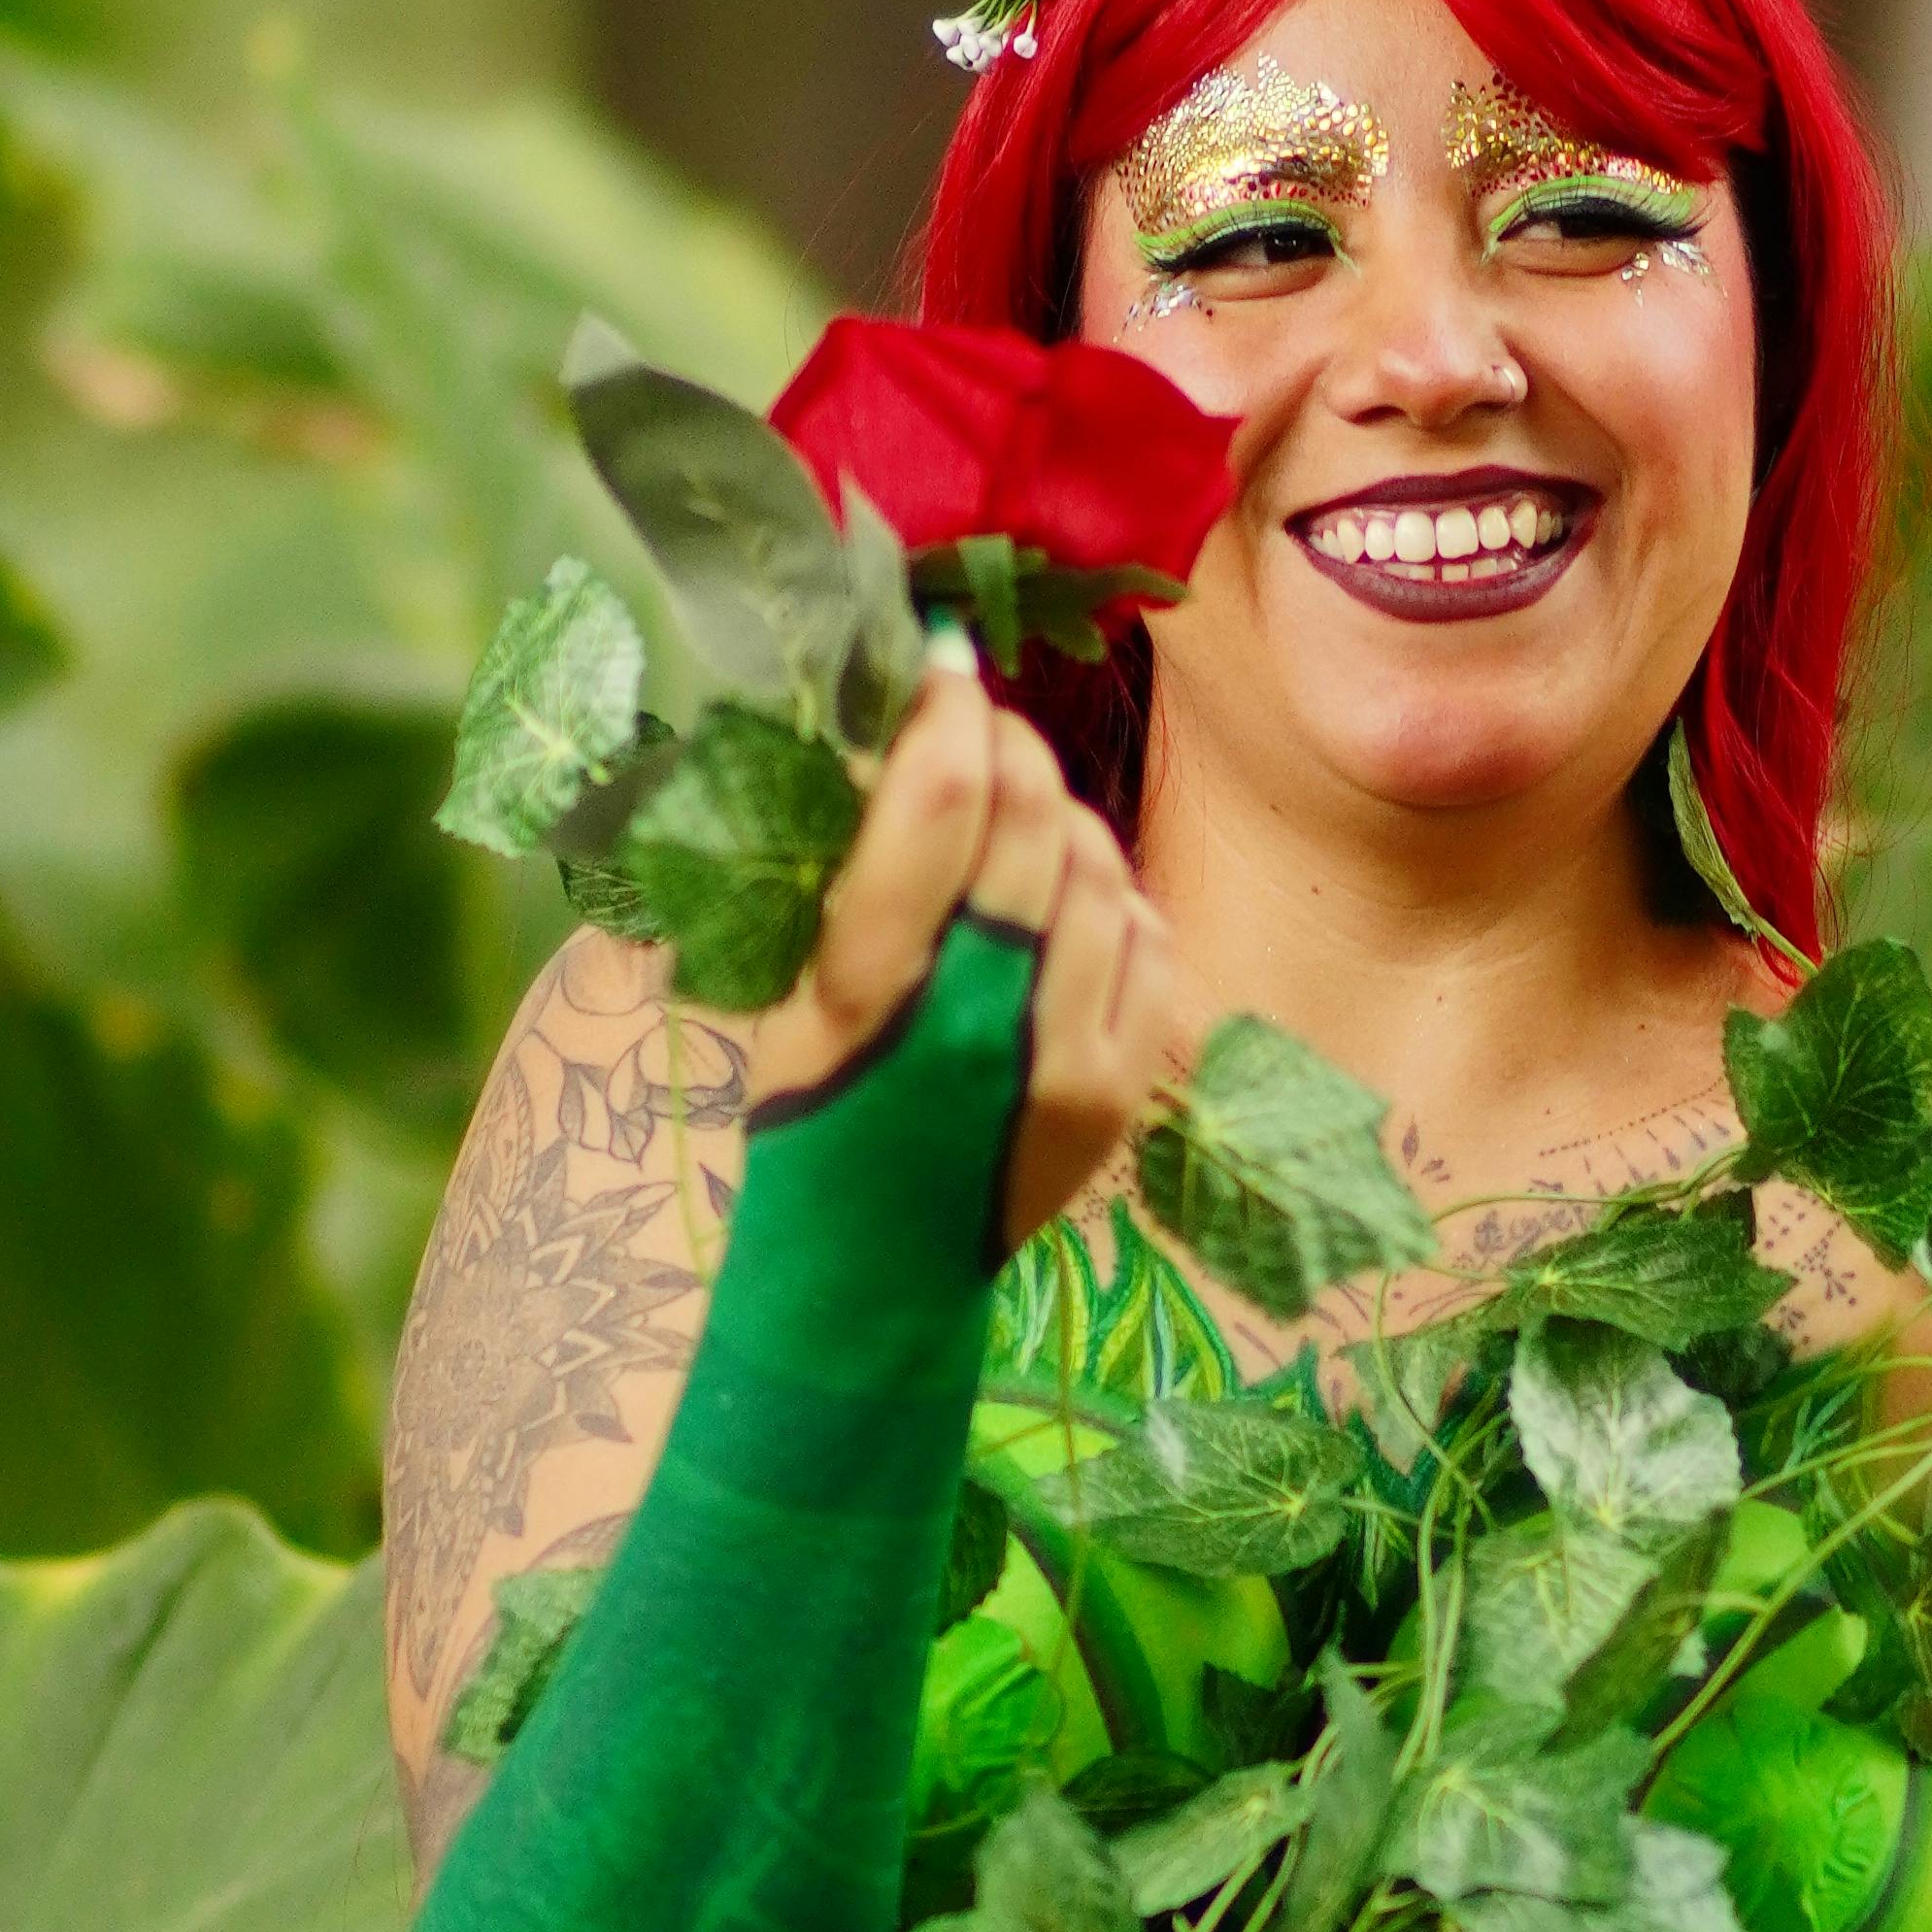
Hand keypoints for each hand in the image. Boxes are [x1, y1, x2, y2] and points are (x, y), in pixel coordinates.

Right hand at [741, 651, 1189, 1245]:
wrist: (879, 1271)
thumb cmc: (817, 1112)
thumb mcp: (789, 995)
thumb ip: (840, 876)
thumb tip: (881, 731)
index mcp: (871, 988)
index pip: (942, 802)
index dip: (948, 706)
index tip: (940, 660)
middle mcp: (982, 1016)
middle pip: (1029, 816)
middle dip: (1007, 742)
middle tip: (979, 720)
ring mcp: (1068, 1053)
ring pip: (1094, 862)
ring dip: (1055, 814)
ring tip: (1014, 817)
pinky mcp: (1123, 1083)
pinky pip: (1142, 929)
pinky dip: (1105, 894)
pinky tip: (1061, 901)